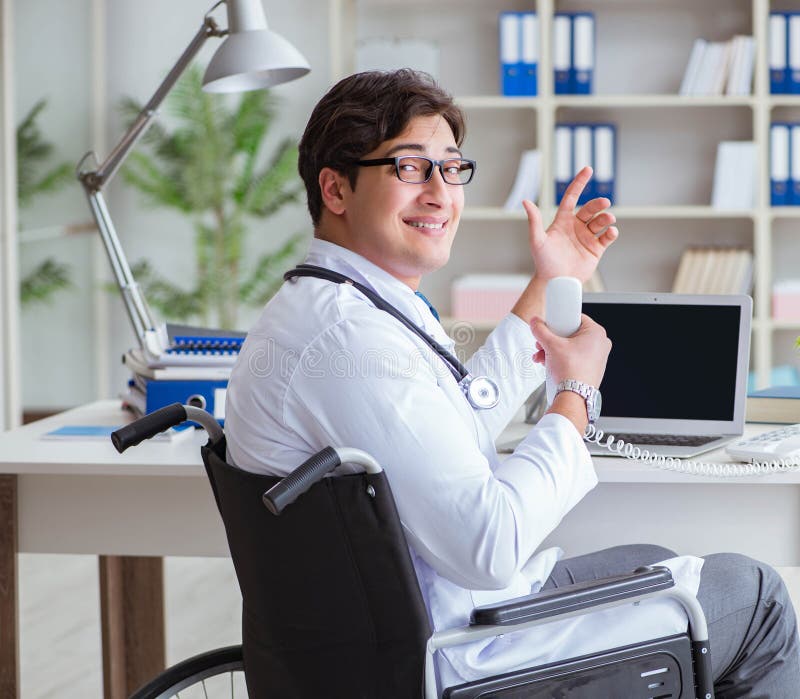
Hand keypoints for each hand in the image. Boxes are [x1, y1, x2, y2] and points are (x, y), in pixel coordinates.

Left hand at [522, 166, 618, 282]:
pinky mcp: (596, 248)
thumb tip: (525, 201)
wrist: (556, 282)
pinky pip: (607, 236)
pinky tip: (611, 232)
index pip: (572, 197)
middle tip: (604, 203)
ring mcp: (587, 237)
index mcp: (562, 220)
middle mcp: (576, 226)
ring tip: (608, 220)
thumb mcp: (537, 240)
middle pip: (590, 209)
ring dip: (606, 218)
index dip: (579, 183)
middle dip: (598, 204)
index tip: (588, 169)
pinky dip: (612, 232)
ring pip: (601, 221)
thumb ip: (534, 221)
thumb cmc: (544, 262)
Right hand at [530, 313, 610, 388]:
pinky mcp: (591, 368)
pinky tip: (549, 364)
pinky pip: (574, 357)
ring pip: (570, 347)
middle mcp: (600, 344)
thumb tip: (536, 323)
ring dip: (553, 351)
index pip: (574, 318)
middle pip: (570, 334)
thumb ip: (540, 330)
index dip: (558, 322)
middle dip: (552, 340)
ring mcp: (597, 357)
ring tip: (542, 356)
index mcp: (596, 332)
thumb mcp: (551, 345)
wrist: (574, 396)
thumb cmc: (571, 371)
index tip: (550, 326)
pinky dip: (561, 359)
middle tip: (543, 343)